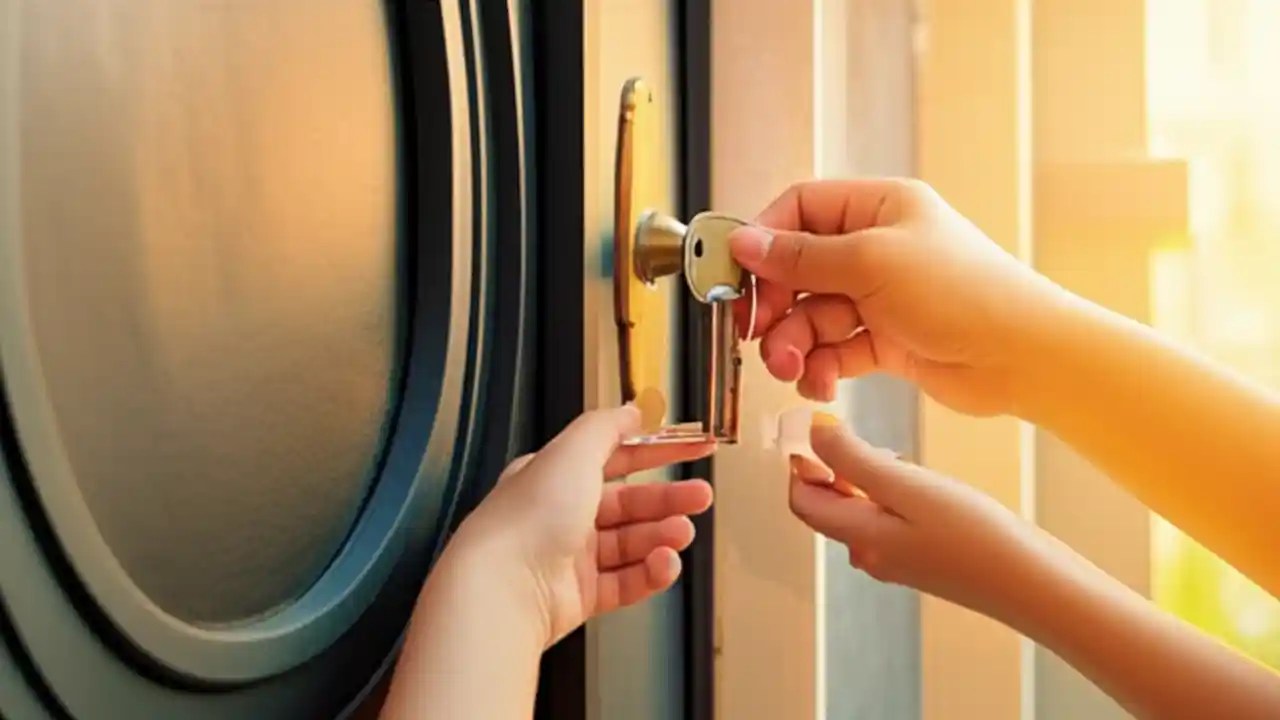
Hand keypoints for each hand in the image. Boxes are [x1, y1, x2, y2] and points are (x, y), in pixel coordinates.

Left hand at [451, 406, 714, 647]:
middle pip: (629, 503)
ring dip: (662, 536)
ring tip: (682, 533)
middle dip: (668, 499)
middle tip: (701, 497)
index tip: (696, 448)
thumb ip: (607, 427)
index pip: (616, 457)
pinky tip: (665, 564)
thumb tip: (633, 409)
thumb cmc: (531, 515)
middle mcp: (562, 514)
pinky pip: (626, 582)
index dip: (658, 450)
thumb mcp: (573, 452)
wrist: (505, 587)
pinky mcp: (581, 596)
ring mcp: (571, 557)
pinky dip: (650, 573)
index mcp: (555, 475)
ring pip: (631, 543)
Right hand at [730, 178, 1073, 414]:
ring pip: (812, 316)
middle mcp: (878, 247)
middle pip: (799, 269)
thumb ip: (801, 256)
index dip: (764, 239)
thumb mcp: (871, 262)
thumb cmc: (965, 293)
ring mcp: (881, 296)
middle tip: (755, 333)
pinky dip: (820, 367)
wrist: (1022, 356)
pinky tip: (819, 381)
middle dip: (775, 306)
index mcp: (879, 207)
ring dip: (793, 344)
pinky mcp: (887, 340)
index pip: (800, 209)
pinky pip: (834, 350)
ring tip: (790, 368)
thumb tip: (746, 242)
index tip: (737, 272)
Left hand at [788, 413, 1056, 617]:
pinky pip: (883, 521)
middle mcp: (869, 555)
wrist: (1031, 583)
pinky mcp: (918, 559)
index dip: (800, 463)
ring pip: (856, 512)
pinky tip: (915, 481)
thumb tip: (812, 433)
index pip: (802, 501)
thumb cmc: (976, 535)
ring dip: (860, 479)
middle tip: (857, 436)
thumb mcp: (908, 485)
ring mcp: (894, 561)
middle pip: (826, 507)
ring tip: (891, 455)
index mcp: (859, 538)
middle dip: (831, 467)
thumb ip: (854, 460)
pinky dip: (885, 495)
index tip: (815, 428)